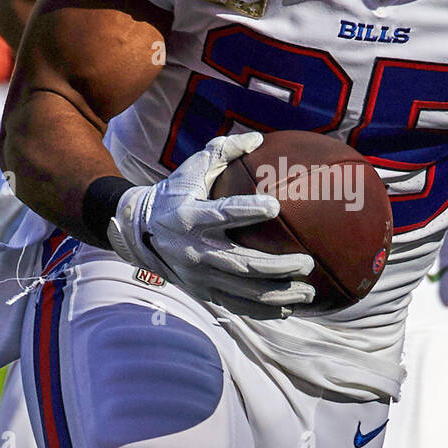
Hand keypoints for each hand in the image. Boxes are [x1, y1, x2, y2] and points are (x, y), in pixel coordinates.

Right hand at [107, 132, 314, 314]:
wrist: (138, 233)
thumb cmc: (174, 195)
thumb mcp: (191, 170)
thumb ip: (222, 151)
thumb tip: (258, 138)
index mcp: (190, 217)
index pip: (222, 214)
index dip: (248, 211)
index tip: (276, 206)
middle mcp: (194, 250)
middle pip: (241, 263)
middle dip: (277, 266)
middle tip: (307, 262)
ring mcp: (198, 276)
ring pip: (243, 291)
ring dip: (279, 294)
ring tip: (308, 293)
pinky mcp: (202, 292)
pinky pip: (237, 305)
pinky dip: (264, 309)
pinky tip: (288, 308)